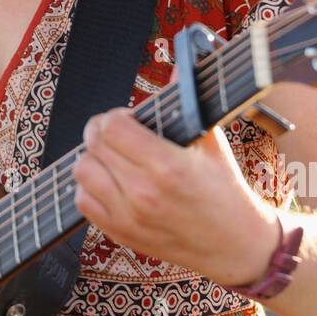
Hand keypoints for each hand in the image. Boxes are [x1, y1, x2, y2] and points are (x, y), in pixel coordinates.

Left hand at [71, 107, 281, 288]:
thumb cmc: (225, 190)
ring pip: (82, 171)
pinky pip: (82, 200)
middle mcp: (143, 193)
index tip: (127, 118)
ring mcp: (129, 217)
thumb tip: (177, 70)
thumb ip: (188, 103)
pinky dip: (90, 186)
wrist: (234, 244)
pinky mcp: (121, 233)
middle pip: (94, 145)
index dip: (116, 116)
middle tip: (117, 132)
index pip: (113, 127)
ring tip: (113, 156)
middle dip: (101, 131)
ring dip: (93, 158)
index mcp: (168, 166)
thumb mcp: (212, 143)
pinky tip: (110, 180)